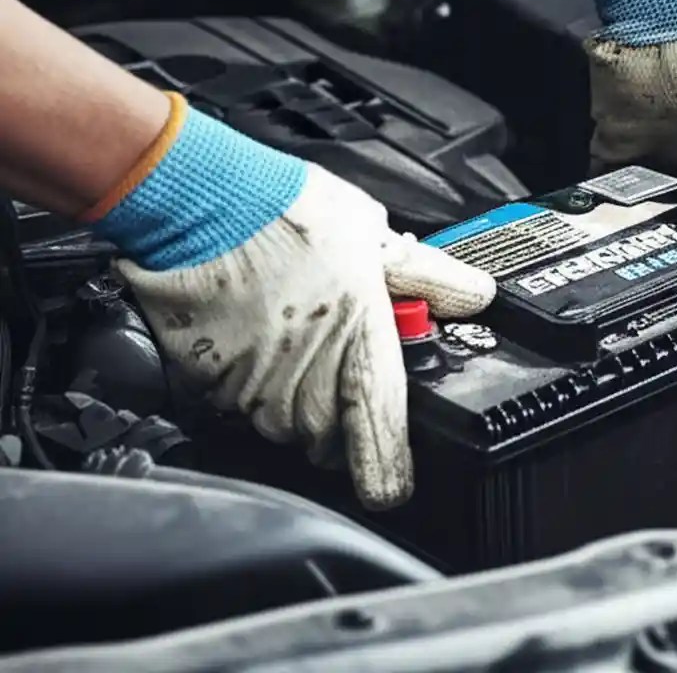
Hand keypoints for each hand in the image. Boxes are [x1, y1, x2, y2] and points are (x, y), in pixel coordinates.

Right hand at [92, 95, 495, 508]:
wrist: (198, 200)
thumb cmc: (287, 213)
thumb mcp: (376, 237)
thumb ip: (428, 279)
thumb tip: (474, 295)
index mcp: (362, 354)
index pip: (382, 451)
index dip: (389, 475)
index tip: (391, 482)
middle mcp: (308, 386)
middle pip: (331, 440)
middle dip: (339, 414)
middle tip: (335, 358)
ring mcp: (255, 390)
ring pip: (283, 423)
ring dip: (293, 396)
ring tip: (292, 334)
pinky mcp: (210, 383)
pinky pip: (238, 402)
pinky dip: (249, 379)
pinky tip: (253, 330)